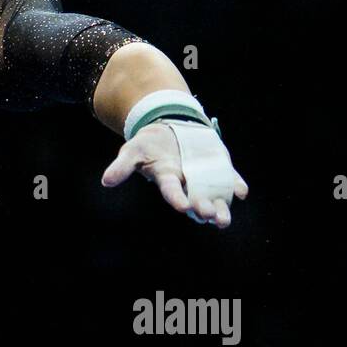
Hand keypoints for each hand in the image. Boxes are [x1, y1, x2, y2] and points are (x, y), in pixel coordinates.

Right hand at [101, 121, 248, 227]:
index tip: (183, 207)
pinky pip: (229, 179)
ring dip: (221, 208)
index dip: (177, 198)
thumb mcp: (133, 150)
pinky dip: (236, 185)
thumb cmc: (149, 142)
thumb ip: (122, 166)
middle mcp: (187, 182)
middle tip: (210, 216)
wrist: (170, 126)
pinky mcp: (218, 168)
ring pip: (215, 196)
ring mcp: (204, 176)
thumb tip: (106, 181)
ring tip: (223, 219)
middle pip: (196, 200)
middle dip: (203, 209)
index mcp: (167, 179)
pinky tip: (241, 191)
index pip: (172, 191)